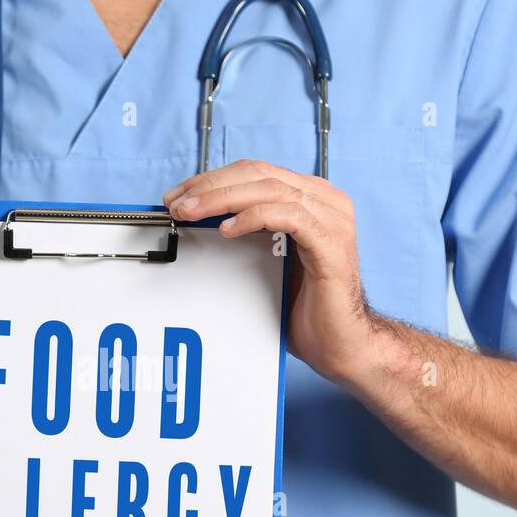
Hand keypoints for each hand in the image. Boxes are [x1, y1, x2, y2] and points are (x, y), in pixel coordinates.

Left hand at [164, 160, 379, 389]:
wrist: (340, 343)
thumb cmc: (305, 306)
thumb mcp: (269, 260)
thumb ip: (248, 233)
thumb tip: (198, 218)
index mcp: (311, 198)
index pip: (255, 172)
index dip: (212, 179)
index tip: (178, 195)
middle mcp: (326, 202)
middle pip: (259, 174)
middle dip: (210, 186)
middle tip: (176, 204)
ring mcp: (332, 220)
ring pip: (269, 189)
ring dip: (223, 199)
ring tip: (191, 213)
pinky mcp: (332, 243)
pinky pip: (289, 216)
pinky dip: (254, 217)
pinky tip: (228, 228)